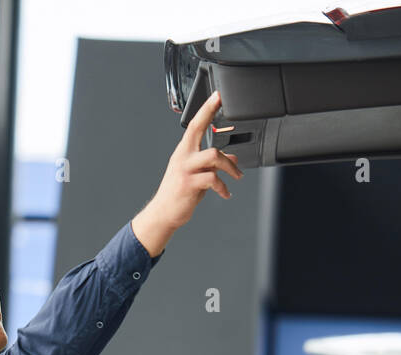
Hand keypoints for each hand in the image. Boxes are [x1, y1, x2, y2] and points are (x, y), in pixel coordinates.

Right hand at [131, 90, 243, 256]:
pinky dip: (223, 187)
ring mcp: (185, 169)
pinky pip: (213, 179)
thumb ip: (213, 166)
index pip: (195, 124)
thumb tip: (232, 159)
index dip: (206, 109)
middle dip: (211, 114)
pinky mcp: (188, 184)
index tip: (217, 95)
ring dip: (229, 166)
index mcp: (184, 152)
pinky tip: (226, 193)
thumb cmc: (179, 194)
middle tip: (225, 104)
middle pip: (197, 129)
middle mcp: (183, 156)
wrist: (164, 213)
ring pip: (213, 156)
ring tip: (236, 176)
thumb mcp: (198, 176)